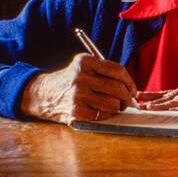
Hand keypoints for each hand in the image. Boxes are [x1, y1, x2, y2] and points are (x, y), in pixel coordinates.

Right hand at [20, 54, 136, 123]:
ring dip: (117, 107)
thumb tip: (133, 88)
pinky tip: (100, 111)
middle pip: (118, 88)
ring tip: (114, 106)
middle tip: (128, 101)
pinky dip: (106, 115)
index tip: (133, 90)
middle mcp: (81, 77)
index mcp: (85, 61)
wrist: (44, 94)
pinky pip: (103, 115)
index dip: (130, 82)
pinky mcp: (76, 111)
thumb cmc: (72, 81)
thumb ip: (106, 71)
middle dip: (128, 97)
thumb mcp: (84, 67)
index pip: (118, 70)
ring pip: (113, 104)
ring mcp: (78, 95)